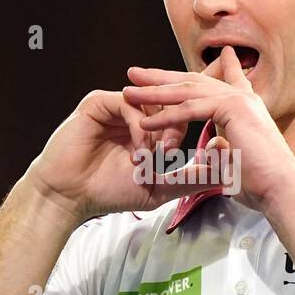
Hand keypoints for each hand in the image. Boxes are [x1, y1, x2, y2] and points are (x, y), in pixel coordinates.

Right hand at [23, 87, 221, 225]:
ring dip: (163, 127)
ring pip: (153, 101)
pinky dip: (140, 126)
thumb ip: (190, 176)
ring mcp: (116, 103)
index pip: (182, 107)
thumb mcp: (159, 187)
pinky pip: (129, 104)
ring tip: (163, 153)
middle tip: (184, 147)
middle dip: (184, 119)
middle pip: (171, 97)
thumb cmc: (109, 192)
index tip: (212, 138)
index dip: (198, 118)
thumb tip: (223, 169)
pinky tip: (143, 149)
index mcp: (148, 123)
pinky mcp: (98, 103)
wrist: (70, 197)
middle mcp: (134, 109)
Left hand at [123, 46, 294, 211]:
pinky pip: (191, 109)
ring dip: (155, 92)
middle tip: (134, 74)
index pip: (219, 82)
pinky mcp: (233, 109)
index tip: (193, 63)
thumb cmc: (261, 184)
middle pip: (193, 81)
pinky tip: (146, 121)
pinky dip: (166, 115)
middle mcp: (243, 98)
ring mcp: (238, 100)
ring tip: (129, 92)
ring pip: (187, 91)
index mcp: (245, 107)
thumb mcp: (233, 161)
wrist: (281, 190)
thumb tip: (204, 153)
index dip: (199, 73)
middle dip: (161, 77)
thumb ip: (217, 152)